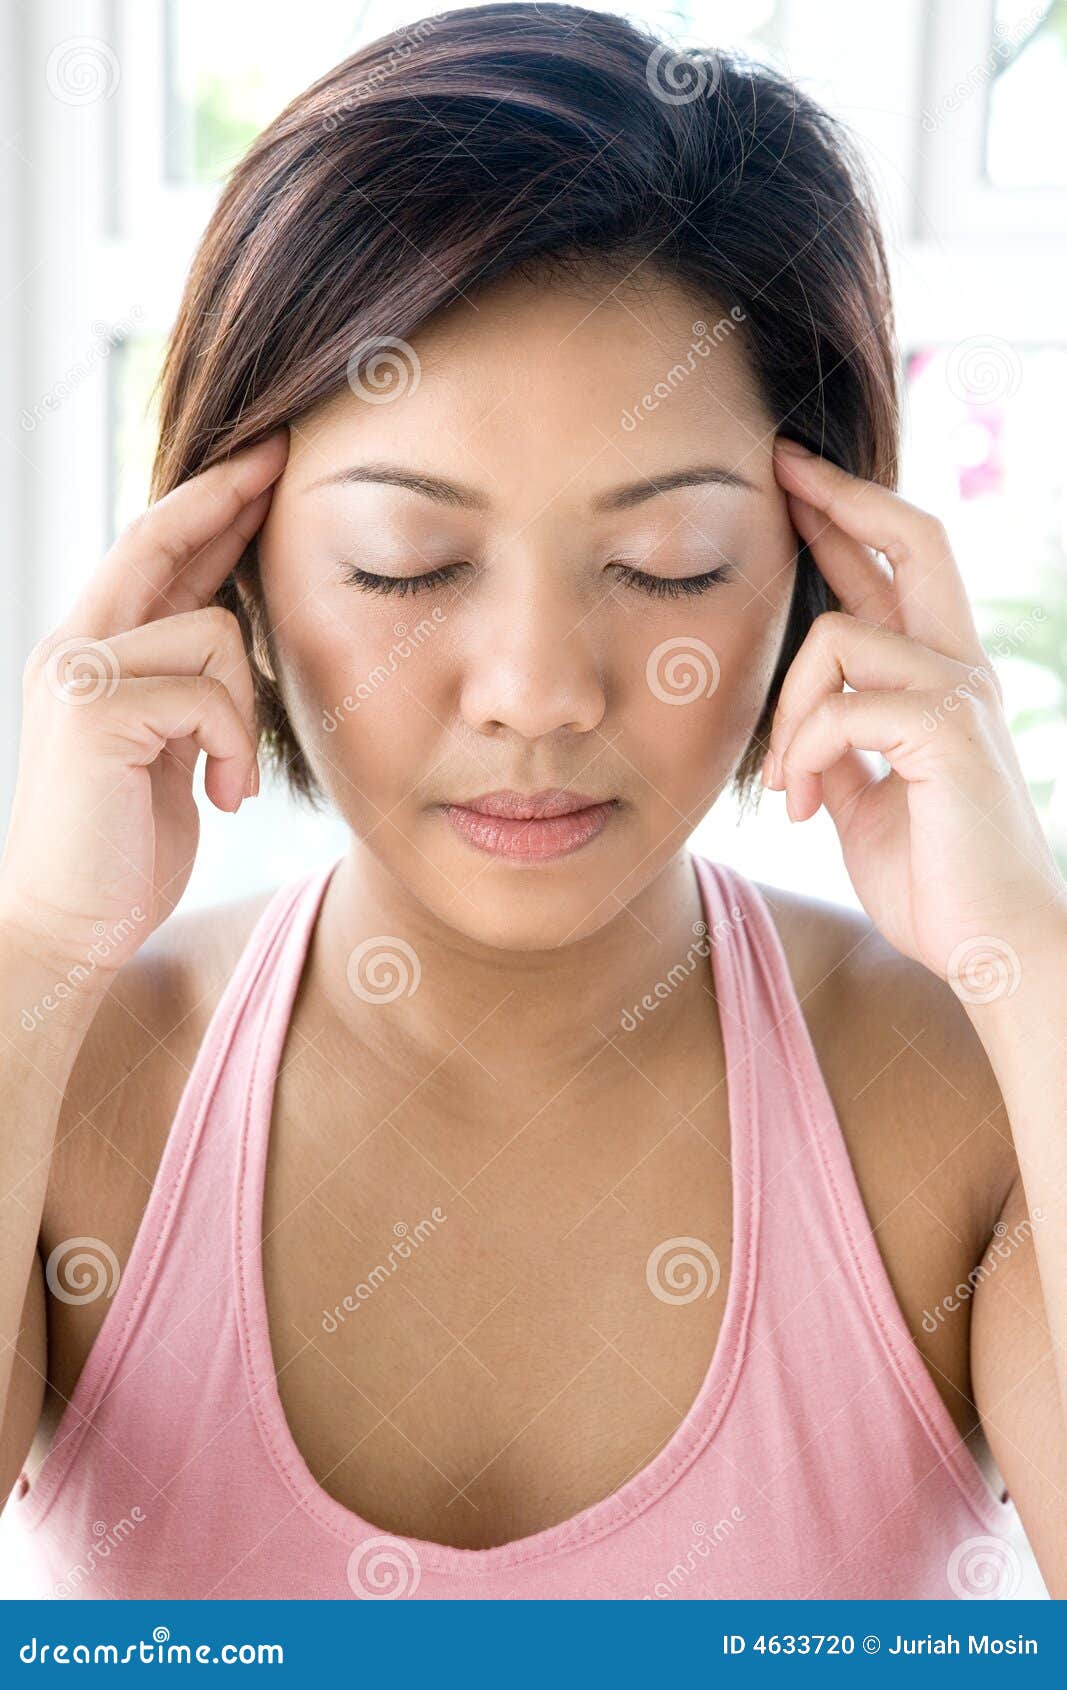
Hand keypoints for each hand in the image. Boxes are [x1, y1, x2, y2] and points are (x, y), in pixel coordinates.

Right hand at [0, 431, 288, 984]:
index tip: (263, 463)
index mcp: (92, 653)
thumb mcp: (164, 751)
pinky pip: (212, 693)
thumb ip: (183, 686)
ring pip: (215, 633)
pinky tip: (223, 798)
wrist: (69, 928)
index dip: (208, 503)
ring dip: (246, 712)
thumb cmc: (122, 850)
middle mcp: (74, 646)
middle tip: (282, 457)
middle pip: (160, 539)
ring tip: (230, 779)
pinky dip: (236, 748)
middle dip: (229, 498)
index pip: (152, 552)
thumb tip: (229, 632)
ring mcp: (77, 672)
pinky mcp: (95, 711)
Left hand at [766, 437, 1066, 993]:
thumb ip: (836, 752)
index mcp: (941, 681)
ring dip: (786, 711)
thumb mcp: (864, 804)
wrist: (992, 949)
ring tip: (784, 788)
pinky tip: (798, 809)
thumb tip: (796, 723)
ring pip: (840, 636)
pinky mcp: (951, 734)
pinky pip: (844, 707)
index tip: (794, 480)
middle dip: (840, 494)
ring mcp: (961, 695)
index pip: (897, 571)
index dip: (848, 517)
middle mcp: (960, 670)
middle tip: (780, 466)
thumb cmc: (935, 883)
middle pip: (916, 537)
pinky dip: (801, 752)